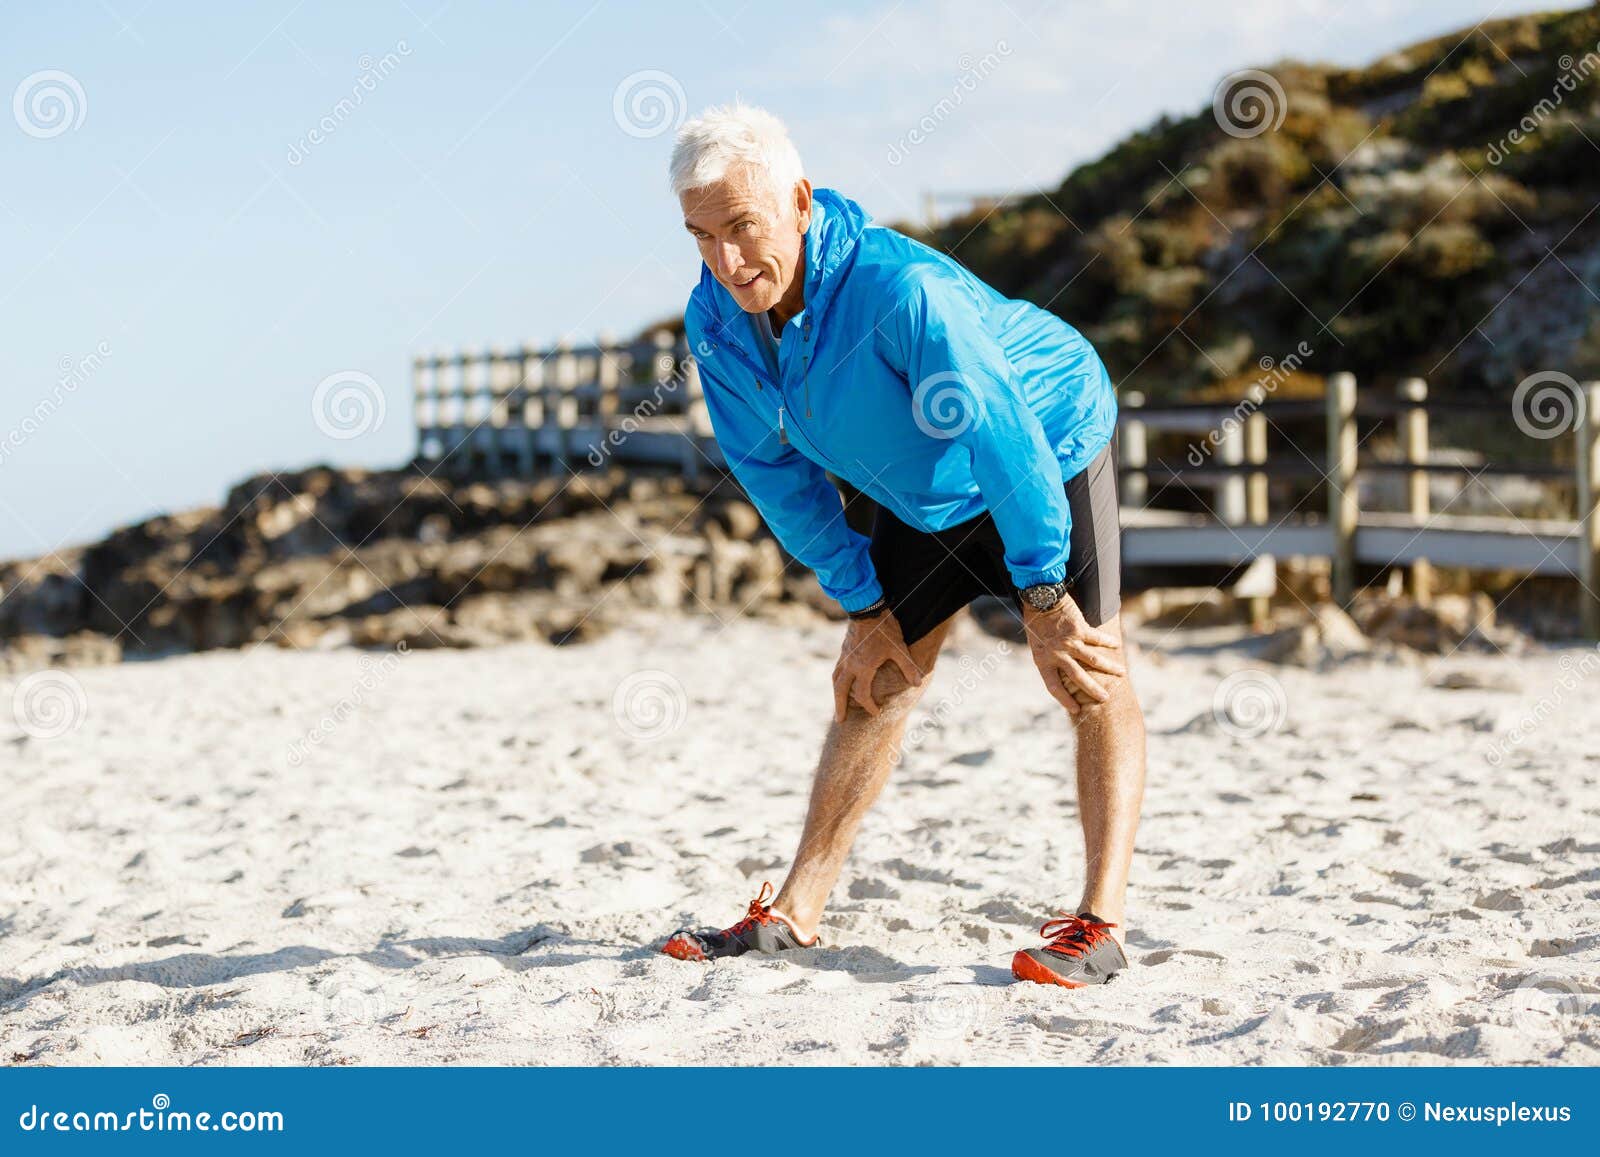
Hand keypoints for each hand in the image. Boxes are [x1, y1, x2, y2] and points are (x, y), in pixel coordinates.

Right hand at [832, 609, 923, 721]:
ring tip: (838, 703)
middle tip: (840, 721)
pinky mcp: (844, 649)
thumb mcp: (899, 648)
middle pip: (840, 691)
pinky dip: (838, 680)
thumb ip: (908, 667)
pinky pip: (837, 669)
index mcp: (863, 667)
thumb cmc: (885, 628)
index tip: (876, 712)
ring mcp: (845, 657)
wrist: (867, 607)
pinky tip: (842, 681)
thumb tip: (917, 684)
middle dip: (840, 707)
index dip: (869, 706)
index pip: (862, 694)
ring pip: (836, 680)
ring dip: (836, 694)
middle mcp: (850, 664)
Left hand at [1022, 598, 1124, 714]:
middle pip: (1078, 677)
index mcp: (1042, 661)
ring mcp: (1068, 642)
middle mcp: (1056, 654)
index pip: (1053, 687)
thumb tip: (1063, 674)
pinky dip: (1108, 642)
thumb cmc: (1037, 624)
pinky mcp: (1079, 629)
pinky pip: (1097, 639)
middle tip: (1105, 698)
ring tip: (1121, 673)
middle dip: (1093, 689)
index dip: (1064, 700)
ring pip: (1093, 660)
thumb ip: (1050, 660)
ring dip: (1109, 667)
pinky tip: (1117, 645)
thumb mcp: (1036, 646)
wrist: (1039, 599)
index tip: (1075, 710)